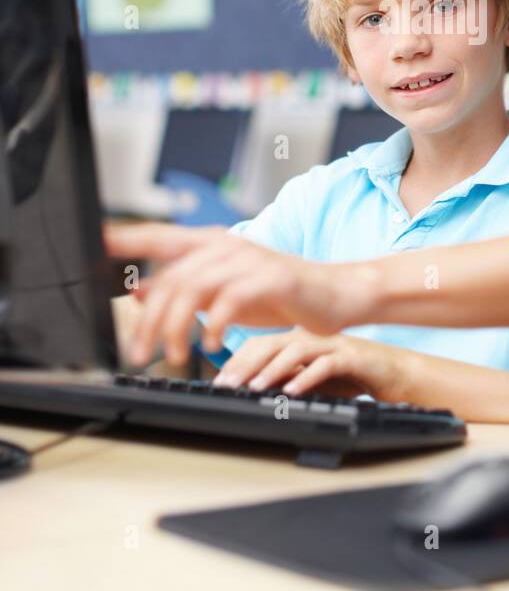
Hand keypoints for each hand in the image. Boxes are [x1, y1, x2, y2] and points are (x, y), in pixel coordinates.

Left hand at [103, 222, 379, 366]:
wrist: (334, 294)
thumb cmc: (279, 293)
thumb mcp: (223, 292)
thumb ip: (184, 288)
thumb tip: (138, 292)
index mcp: (212, 245)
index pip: (158, 236)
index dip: (125, 238)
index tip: (93, 242)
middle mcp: (227, 246)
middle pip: (171, 277)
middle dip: (150, 319)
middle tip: (141, 351)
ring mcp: (249, 259)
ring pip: (194, 288)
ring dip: (177, 327)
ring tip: (175, 355)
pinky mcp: (271, 277)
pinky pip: (230, 300)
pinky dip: (214, 325)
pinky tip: (210, 344)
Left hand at [213, 329, 414, 401]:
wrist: (397, 373)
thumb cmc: (353, 376)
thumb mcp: (311, 378)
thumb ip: (285, 380)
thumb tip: (251, 393)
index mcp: (299, 339)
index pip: (260, 342)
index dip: (238, 360)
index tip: (220, 382)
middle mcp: (313, 337)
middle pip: (272, 342)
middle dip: (246, 364)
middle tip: (227, 384)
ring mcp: (333, 344)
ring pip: (296, 350)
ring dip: (273, 369)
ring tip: (256, 386)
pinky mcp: (354, 357)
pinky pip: (327, 364)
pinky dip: (308, 377)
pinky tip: (294, 390)